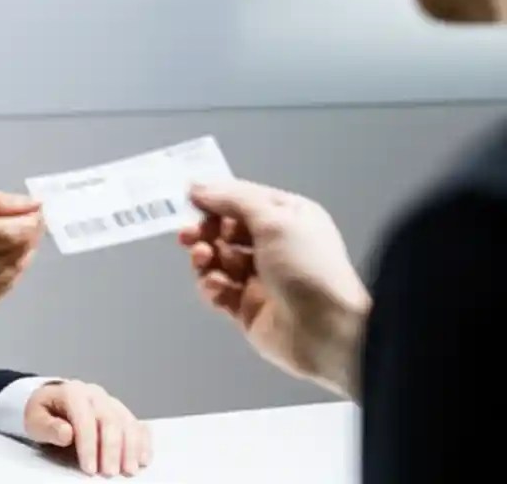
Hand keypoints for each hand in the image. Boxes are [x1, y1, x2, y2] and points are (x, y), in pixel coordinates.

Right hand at [0, 187, 41, 323]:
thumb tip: (34, 205)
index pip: (0, 235)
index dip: (27, 224)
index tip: (38, 212)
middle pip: (8, 257)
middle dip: (28, 239)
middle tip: (32, 225)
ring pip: (7, 277)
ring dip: (21, 257)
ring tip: (18, 241)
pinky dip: (9, 276)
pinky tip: (3, 261)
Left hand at [24, 380, 150, 476]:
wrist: (51, 401)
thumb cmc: (43, 413)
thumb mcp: (35, 420)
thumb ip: (49, 427)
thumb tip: (67, 433)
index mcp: (72, 392)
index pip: (84, 418)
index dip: (88, 445)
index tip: (89, 469)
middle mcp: (95, 394)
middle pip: (109, 420)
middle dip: (112, 449)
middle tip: (109, 473)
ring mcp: (110, 402)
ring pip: (127, 421)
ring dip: (131, 447)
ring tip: (129, 469)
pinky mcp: (121, 412)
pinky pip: (137, 424)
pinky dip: (143, 441)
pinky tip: (143, 458)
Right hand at [178, 179, 370, 396]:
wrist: (328, 331)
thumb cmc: (309, 268)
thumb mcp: (274, 220)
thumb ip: (233, 199)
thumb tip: (199, 186)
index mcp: (287, 218)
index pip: (242, 200)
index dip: (214, 199)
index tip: (189, 201)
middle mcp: (273, 245)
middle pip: (224, 230)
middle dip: (204, 230)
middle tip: (189, 235)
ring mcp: (259, 278)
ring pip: (216, 260)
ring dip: (204, 257)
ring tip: (204, 259)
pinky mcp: (246, 307)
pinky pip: (217, 290)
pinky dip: (212, 286)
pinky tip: (218, 287)